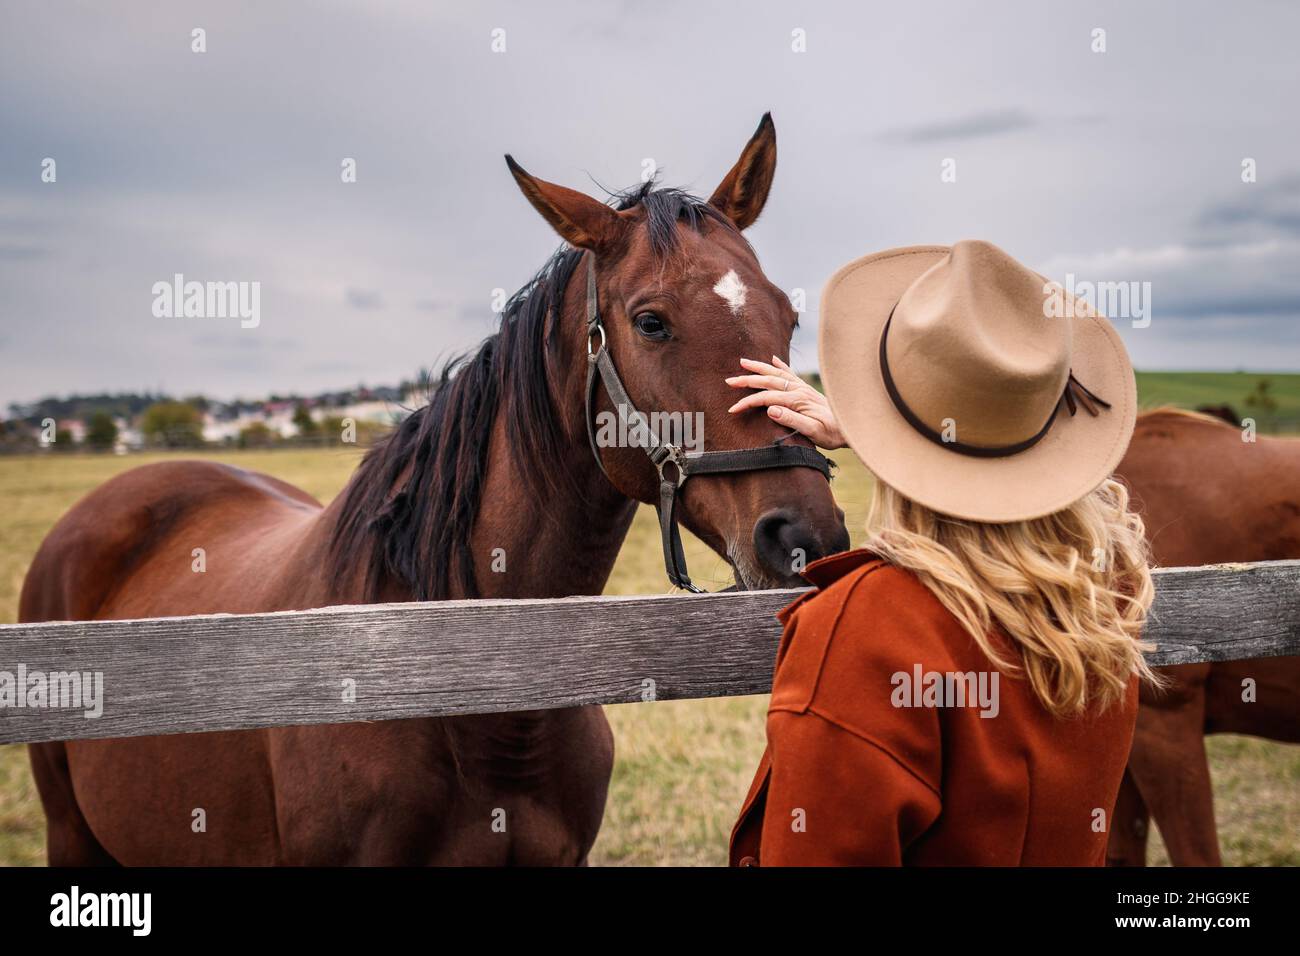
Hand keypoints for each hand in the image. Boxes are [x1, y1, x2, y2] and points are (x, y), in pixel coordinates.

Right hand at [726, 356, 847, 450]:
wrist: (850, 427)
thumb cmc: (832, 433)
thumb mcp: (812, 432)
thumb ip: (791, 420)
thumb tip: (770, 409)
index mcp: (797, 400)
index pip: (765, 398)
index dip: (747, 403)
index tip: (732, 410)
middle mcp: (799, 390)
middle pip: (767, 381)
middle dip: (746, 380)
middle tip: (729, 381)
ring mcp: (803, 387)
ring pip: (776, 373)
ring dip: (759, 367)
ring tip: (743, 362)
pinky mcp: (806, 389)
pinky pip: (790, 374)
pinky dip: (780, 365)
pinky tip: (772, 359)